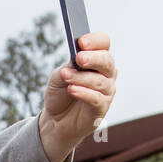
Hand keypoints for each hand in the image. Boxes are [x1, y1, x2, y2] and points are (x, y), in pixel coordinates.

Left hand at [39, 31, 116, 161]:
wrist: (55, 120)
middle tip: (79, 58)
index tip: (81, 42)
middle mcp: (106, 73)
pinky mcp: (102, 108)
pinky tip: (72, 89)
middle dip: (92, 58)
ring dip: (81, 78)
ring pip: (100, 81)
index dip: (95, 41)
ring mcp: (106, 91)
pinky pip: (97, 99)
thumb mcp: (59, 76)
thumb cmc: (60, 94)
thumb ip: (69, 66)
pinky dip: (84, 93)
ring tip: (66, 77)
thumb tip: (77, 58)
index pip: (104, 43)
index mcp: (96, 60)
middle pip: (107, 61)